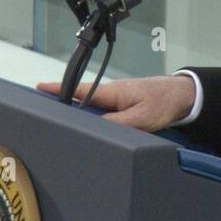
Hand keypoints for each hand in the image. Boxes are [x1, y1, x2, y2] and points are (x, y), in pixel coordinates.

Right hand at [35, 75, 194, 133]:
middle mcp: (110, 94)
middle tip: (40, 116)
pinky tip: (87, 131)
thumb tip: (96, 128)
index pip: (80, 90)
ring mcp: (115, 100)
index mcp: (112, 92)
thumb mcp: (141, 117)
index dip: (58, 90)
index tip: (38, 89)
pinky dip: (92, 120)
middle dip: (61, 106)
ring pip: (90, 109)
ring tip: (59, 129)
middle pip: (80, 100)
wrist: (182, 96)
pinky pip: (101, 113)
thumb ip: (118, 122)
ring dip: (77, 116)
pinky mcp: (121, 107)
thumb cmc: (163, 102)